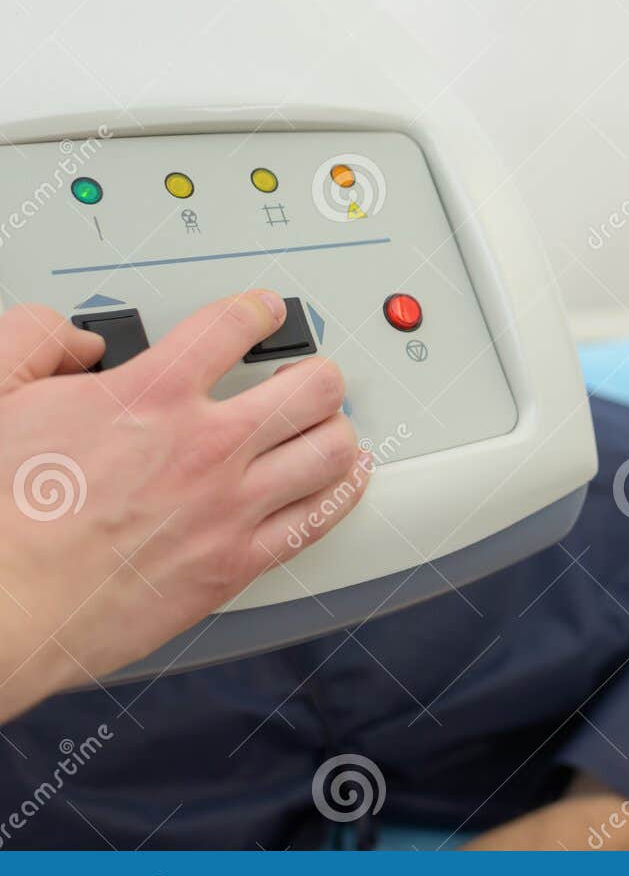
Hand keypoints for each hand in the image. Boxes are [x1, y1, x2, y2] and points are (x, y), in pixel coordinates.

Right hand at [0, 292, 369, 719]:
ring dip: (334, 429)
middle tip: (306, 377)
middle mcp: (204, 447)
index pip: (231, 326)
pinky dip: (344, 491)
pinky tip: (345, 478)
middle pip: (312, 387)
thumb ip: (36, 342)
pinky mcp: (236, 564)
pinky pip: (319, 519)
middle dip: (316, 374)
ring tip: (326, 425)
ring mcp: (228, 508)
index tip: (263, 311)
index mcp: (150, 396)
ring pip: (330, 450)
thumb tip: (77, 336)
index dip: (256, 310)